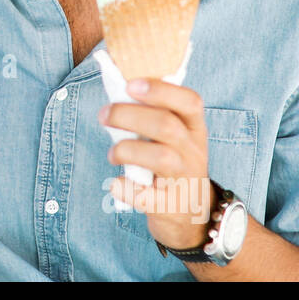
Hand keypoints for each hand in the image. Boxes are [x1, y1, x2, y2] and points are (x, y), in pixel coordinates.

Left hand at [100, 78, 213, 249]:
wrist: (192, 215)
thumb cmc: (174, 164)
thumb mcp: (177, 138)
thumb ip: (156, 115)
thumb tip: (116, 91)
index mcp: (195, 129)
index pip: (190, 101)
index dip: (160, 90)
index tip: (130, 84)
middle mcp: (194, 152)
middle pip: (167, 126)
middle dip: (128, 115)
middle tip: (103, 115)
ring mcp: (184, 180)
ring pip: (161, 157)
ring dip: (127, 150)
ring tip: (112, 154)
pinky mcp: (170, 207)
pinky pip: (145, 197)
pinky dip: (125, 188)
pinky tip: (115, 183)